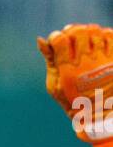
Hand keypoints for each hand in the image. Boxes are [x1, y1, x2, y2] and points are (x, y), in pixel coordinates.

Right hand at [37, 23, 112, 142]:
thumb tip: (40, 40)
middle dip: (72, 31)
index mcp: (68, 71)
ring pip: (95, 31)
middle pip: (79, 31)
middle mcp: (86, 63)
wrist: (101, 115)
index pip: (61, 40)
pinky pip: (110, 35)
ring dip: (88, 32)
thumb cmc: (74, 101)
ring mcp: (103, 61)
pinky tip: (98, 43)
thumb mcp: (55, 86)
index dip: (56, 37)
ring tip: (85, 41)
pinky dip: (103, 35)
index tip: (56, 42)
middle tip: (71, 39)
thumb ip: (50, 62)